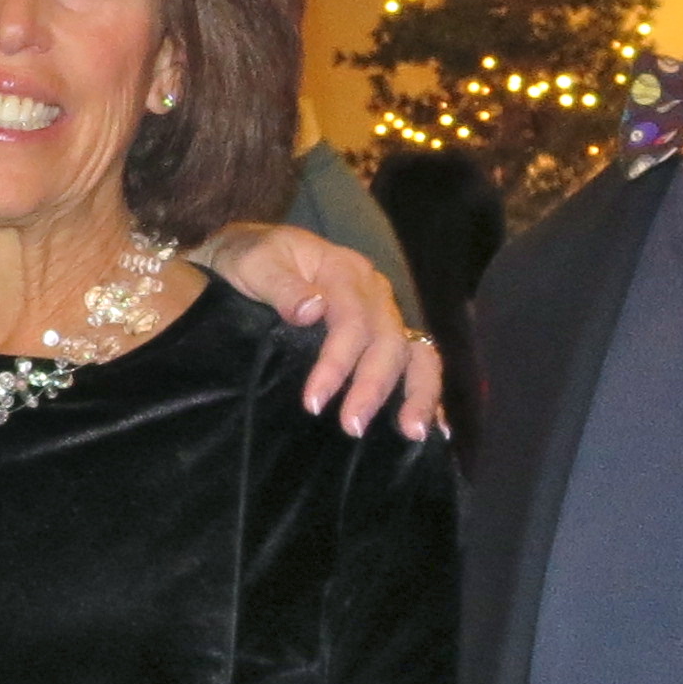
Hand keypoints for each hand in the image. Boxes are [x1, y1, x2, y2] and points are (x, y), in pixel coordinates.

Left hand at [193, 222, 443, 439]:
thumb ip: (281, 286)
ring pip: (415, 350)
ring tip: (412, 431)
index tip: (313, 402)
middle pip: (388, 339)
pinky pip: (416, 360)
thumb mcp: (253, 264)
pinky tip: (436, 426)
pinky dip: (428, 392)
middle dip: (374, 386)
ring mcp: (383, 312)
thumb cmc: (248, 259)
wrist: (245, 252)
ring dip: (418, 392)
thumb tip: (313, 310)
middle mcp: (373, 291)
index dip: (337, 362)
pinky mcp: (382, 333)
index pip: (352, 320)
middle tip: (353, 426)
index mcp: (343, 271)